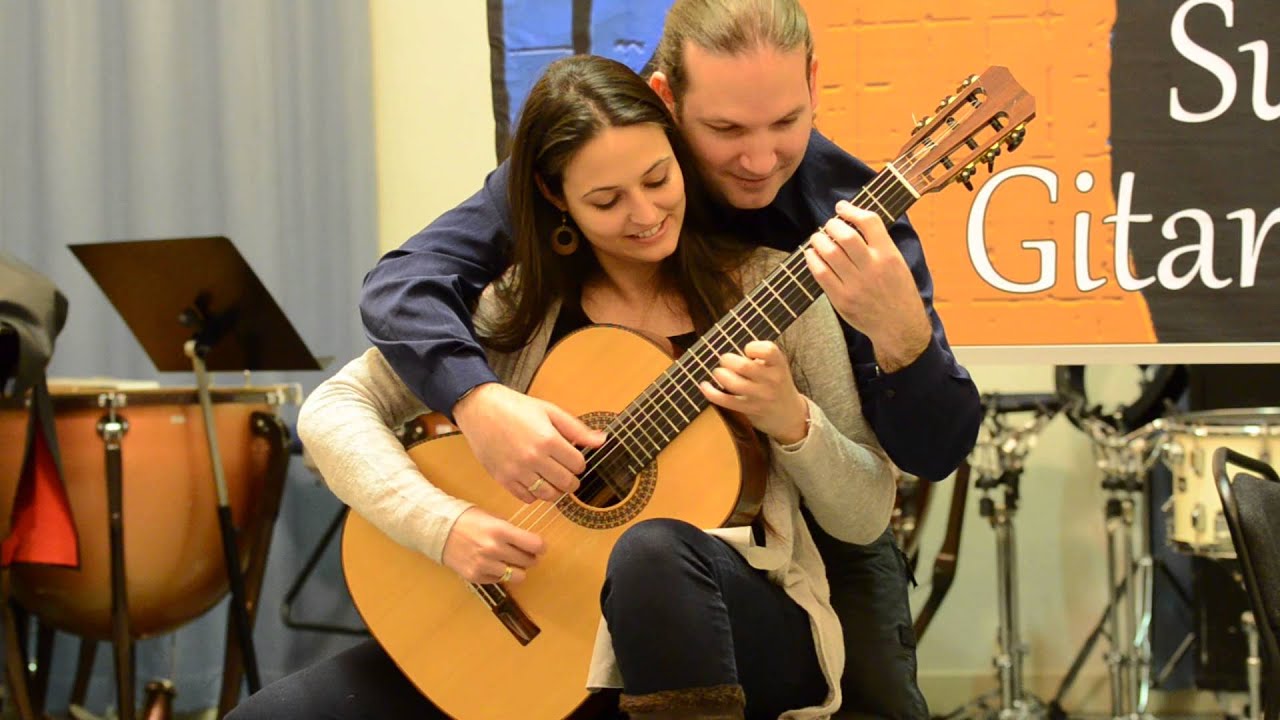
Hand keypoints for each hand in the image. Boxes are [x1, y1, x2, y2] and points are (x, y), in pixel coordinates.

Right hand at [441, 507, 545, 584]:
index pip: (534, 544)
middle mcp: (493, 549)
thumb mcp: (492, 518)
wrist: (439, 530)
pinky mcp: (476, 576)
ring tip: (512, 562)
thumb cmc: (468, 520)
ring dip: (518, 569)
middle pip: (528, 561)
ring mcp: (484, 565)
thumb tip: (531, 543)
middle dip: (530, 558)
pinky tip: (494, 565)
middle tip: (526, 554)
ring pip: (518, 576)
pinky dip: (501, 574)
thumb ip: (511, 531)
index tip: (540, 547)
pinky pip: (500, 580)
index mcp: (500, 530)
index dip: (540, 546)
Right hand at [452, 383, 605, 502]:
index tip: (574, 458)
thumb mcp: (550, 411)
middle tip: (567, 471)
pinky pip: (527, 498)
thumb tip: (602, 441)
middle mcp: (533, 458)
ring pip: (548, 495)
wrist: (480, 409)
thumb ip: (577, 429)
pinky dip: (535, 494)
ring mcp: (517, 471)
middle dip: (572, 479)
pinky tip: (535, 481)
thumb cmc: (515, 407)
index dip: (580, 462)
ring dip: (556, 490)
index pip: (578, 465)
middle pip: (566, 483)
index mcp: (548, 440)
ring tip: (553, 478)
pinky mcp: (503, 479)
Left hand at [699, 340, 808, 443]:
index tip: (748, 351)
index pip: (768, 350)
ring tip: (719, 373)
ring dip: (720, 374)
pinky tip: (704, 385)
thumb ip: (760, 356)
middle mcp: (772, 380)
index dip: (752, 347)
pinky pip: (726, 401)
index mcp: (779, 365)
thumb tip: (730, 352)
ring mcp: (761, 397)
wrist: (789, 414)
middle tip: (725, 360)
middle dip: (727, 360)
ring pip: (733, 384)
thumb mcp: (777, 366)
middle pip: (744, 366)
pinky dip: (711, 392)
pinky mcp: (749, 409)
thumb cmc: (776, 383)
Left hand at [804, 200, 931, 371]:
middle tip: (829, 226)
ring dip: (818, 240)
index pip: (869, 222)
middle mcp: (872, 268)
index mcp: (889, 255)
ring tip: (818, 238)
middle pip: (845, 235)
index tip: (842, 207)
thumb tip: (853, 221)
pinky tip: (811, 254)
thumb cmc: (898, 291)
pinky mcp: (841, 299)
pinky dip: (812, 259)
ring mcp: (855, 285)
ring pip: (829, 252)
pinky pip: (820, 273)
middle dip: (832, 225)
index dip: (852, 210)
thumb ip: (879, 243)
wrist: (899, 326)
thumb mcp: (898, 263)